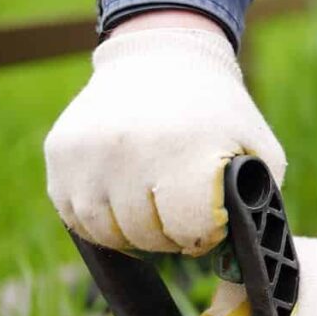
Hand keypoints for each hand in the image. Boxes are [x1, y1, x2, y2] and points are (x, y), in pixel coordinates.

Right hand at [44, 19, 286, 255]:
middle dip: (169, 236)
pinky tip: (122, 202)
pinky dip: (99, 221)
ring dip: (132, 233)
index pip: (189, 229)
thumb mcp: (257, 149)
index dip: (203, 234)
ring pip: (106, 231)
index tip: (208, 220)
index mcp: (186, 151)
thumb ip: (258, 202)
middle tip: (180, 214)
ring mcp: (89, 152)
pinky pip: (74, 214)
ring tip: (153, 208)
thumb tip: (242, 256)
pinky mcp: (59, 152)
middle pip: (147, 235)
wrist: (161, 59)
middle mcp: (131, 150)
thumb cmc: (217, 114)